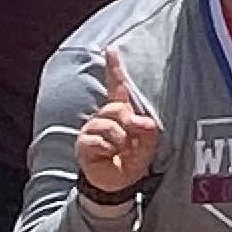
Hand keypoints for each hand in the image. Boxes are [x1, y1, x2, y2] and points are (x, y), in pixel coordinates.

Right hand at [75, 46, 161, 192]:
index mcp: (120, 112)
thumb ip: (148, 131)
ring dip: (121, 142)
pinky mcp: (83, 143)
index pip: (117, 87)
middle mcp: (103, 117)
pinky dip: (109, 150)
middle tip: (132, 142)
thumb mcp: (148, 144)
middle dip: (129, 125)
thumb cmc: (133, 158)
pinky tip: (109, 156)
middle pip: (117, 109)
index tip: (112, 49)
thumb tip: (141, 122)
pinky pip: (99, 141)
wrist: (117, 182)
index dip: (115, 68)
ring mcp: (91, 129)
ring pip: (109, 126)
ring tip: (121, 151)